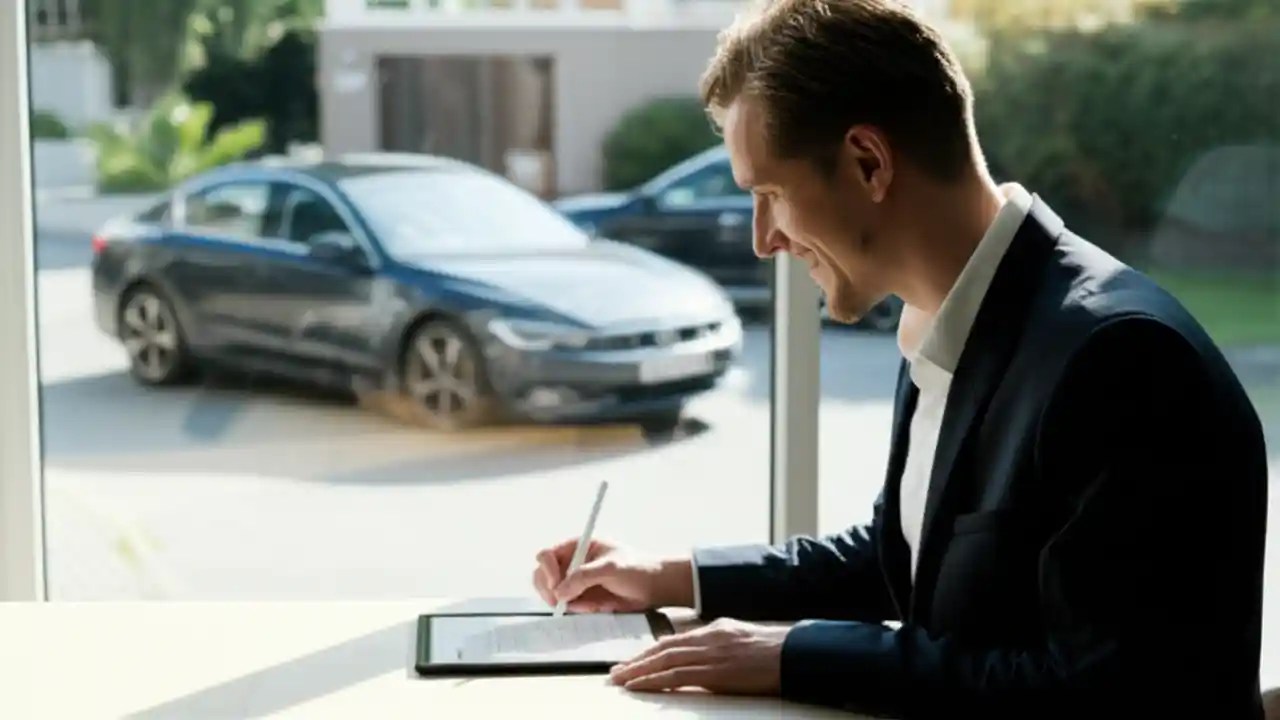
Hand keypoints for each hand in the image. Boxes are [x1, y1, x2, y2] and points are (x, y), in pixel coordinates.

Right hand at [531, 538, 692, 612]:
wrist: (655, 588)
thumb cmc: (637, 569)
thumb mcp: (611, 567)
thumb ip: (584, 577)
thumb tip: (560, 591)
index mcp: (578, 547)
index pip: (548, 555)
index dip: (547, 569)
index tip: (555, 584)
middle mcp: (572, 563)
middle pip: (543, 575)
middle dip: (548, 590)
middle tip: (560, 603)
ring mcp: (575, 582)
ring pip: (552, 594)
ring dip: (564, 603)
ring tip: (589, 604)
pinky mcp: (582, 599)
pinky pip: (568, 607)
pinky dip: (576, 610)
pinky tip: (595, 607)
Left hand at [608, 618, 788, 694]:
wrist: (791, 654)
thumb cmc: (769, 649)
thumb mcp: (736, 636)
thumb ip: (712, 642)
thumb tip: (692, 648)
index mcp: (711, 630)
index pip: (671, 640)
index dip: (647, 651)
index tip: (631, 661)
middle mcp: (706, 639)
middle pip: (662, 650)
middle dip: (636, 662)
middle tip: (615, 672)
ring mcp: (710, 655)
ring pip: (664, 662)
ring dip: (638, 672)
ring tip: (620, 680)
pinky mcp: (715, 673)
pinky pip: (677, 676)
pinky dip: (654, 680)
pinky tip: (640, 685)